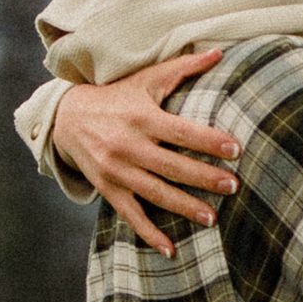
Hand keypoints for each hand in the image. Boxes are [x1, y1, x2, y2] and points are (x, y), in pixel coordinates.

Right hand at [53, 51, 240, 257]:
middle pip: (172, 166)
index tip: (236, 149)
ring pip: (155, 193)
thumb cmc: (116, 96)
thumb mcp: (146, 78)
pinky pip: (131, 215)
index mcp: (142, 117)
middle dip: (204, 178)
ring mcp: (117, 170)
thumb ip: (183, 67)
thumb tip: (220, 51)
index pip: (182, 132)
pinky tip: (171, 249)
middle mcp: (129, 146)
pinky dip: (149, 234)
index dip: (208, 141)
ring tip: (212, 218)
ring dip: (184, 207)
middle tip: (233, 187)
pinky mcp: (108, 189)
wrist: (67, 117)